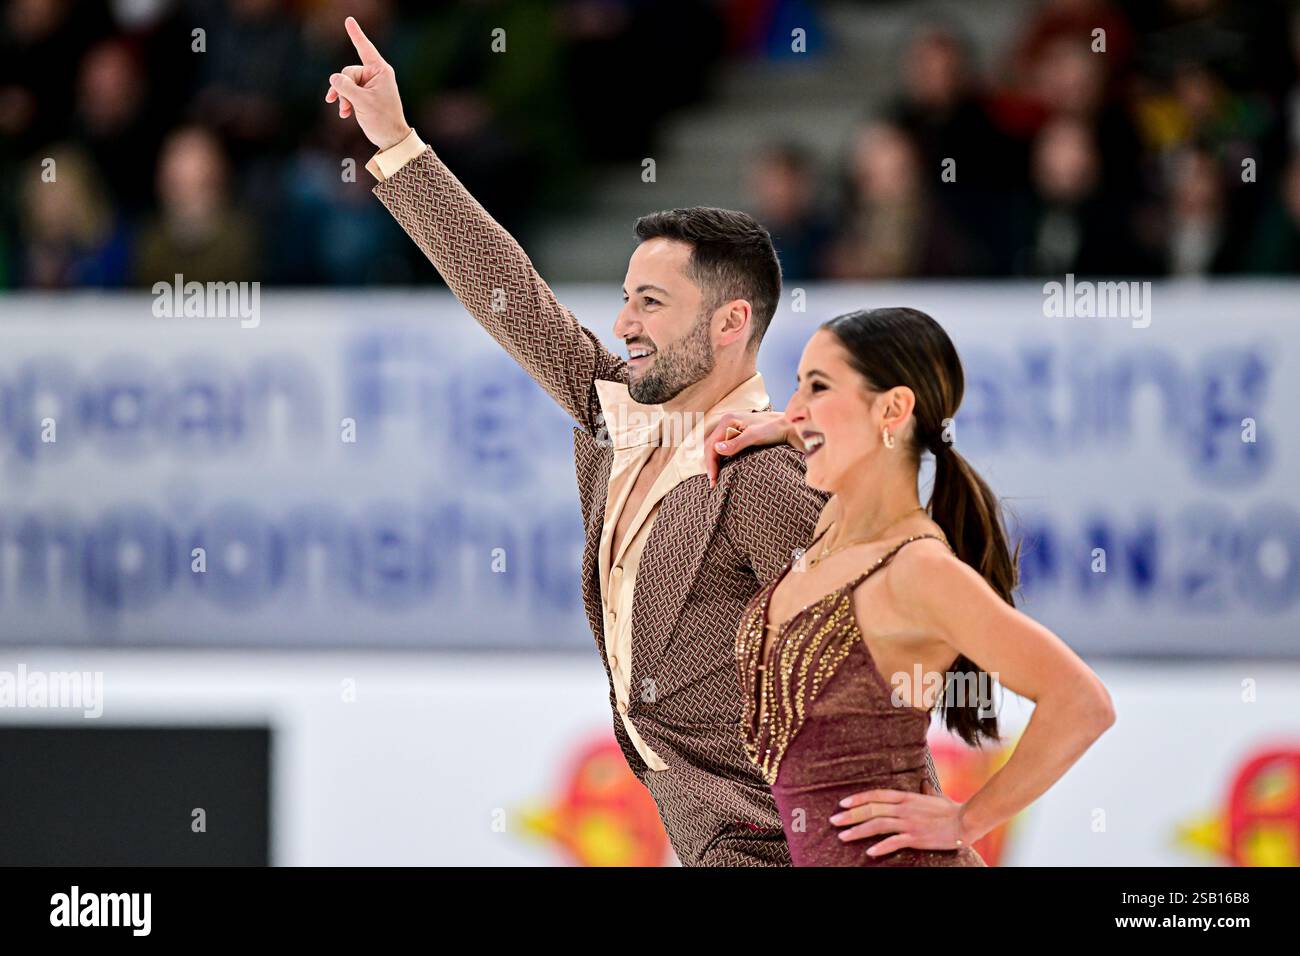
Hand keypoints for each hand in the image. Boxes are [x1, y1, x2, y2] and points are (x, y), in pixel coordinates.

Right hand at [325, 16, 410, 150]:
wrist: (390, 138)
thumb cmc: (382, 120)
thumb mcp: (362, 103)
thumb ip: (346, 88)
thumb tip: (333, 78)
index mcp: (380, 71)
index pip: (365, 49)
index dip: (356, 34)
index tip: (349, 20)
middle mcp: (375, 75)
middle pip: (349, 72)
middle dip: (344, 89)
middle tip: (345, 106)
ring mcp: (369, 85)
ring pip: (346, 83)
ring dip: (343, 98)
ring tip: (345, 111)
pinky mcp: (364, 94)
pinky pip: (348, 92)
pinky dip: (345, 102)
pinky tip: (345, 114)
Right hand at [704, 411, 800, 487]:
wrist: (789, 426)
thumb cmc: (774, 429)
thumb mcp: (755, 437)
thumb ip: (736, 443)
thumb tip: (717, 449)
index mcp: (728, 421)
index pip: (711, 445)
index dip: (710, 464)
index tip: (713, 481)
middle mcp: (727, 422)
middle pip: (711, 446)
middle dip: (711, 465)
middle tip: (713, 484)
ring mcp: (732, 427)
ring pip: (716, 447)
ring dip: (714, 462)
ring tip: (716, 479)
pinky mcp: (738, 432)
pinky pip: (724, 446)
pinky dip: (721, 458)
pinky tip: (723, 468)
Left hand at [829, 787, 971, 856]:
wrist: (965, 821)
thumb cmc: (951, 810)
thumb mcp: (934, 796)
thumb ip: (925, 790)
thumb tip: (924, 782)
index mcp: (906, 797)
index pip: (876, 795)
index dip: (858, 798)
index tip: (843, 803)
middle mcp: (903, 808)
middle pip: (871, 810)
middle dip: (850, 816)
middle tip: (834, 821)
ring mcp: (908, 822)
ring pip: (877, 825)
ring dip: (858, 831)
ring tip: (843, 836)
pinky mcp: (916, 837)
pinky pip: (894, 842)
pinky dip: (881, 847)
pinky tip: (869, 852)